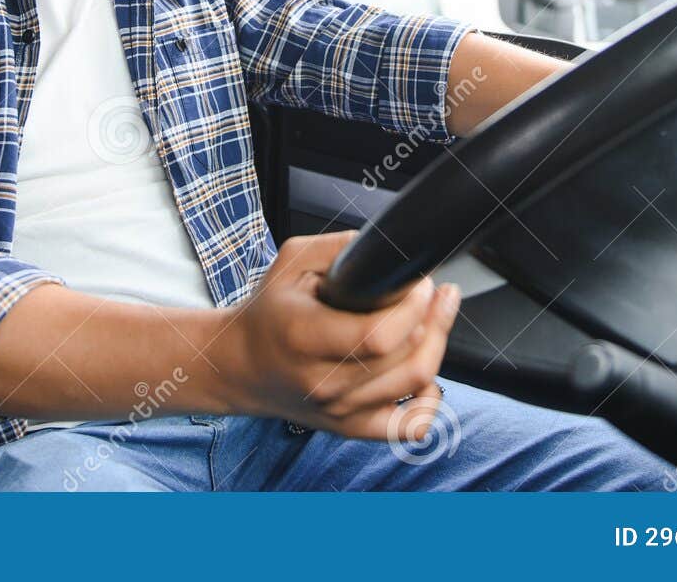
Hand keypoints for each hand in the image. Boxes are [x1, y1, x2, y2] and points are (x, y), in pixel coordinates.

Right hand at [209, 231, 460, 440]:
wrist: (241, 365)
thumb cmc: (269, 311)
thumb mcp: (291, 262)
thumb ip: (338, 248)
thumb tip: (388, 251)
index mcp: (304, 338)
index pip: (379, 336)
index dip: (414, 307)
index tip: (420, 283)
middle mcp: (323, 382)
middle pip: (405, 359)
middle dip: (432, 317)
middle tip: (432, 292)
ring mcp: (340, 411)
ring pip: (415, 385)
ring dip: (436, 346)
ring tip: (435, 318)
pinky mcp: (351, 428)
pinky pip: (409, 427)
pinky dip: (430, 402)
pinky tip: (424, 376)